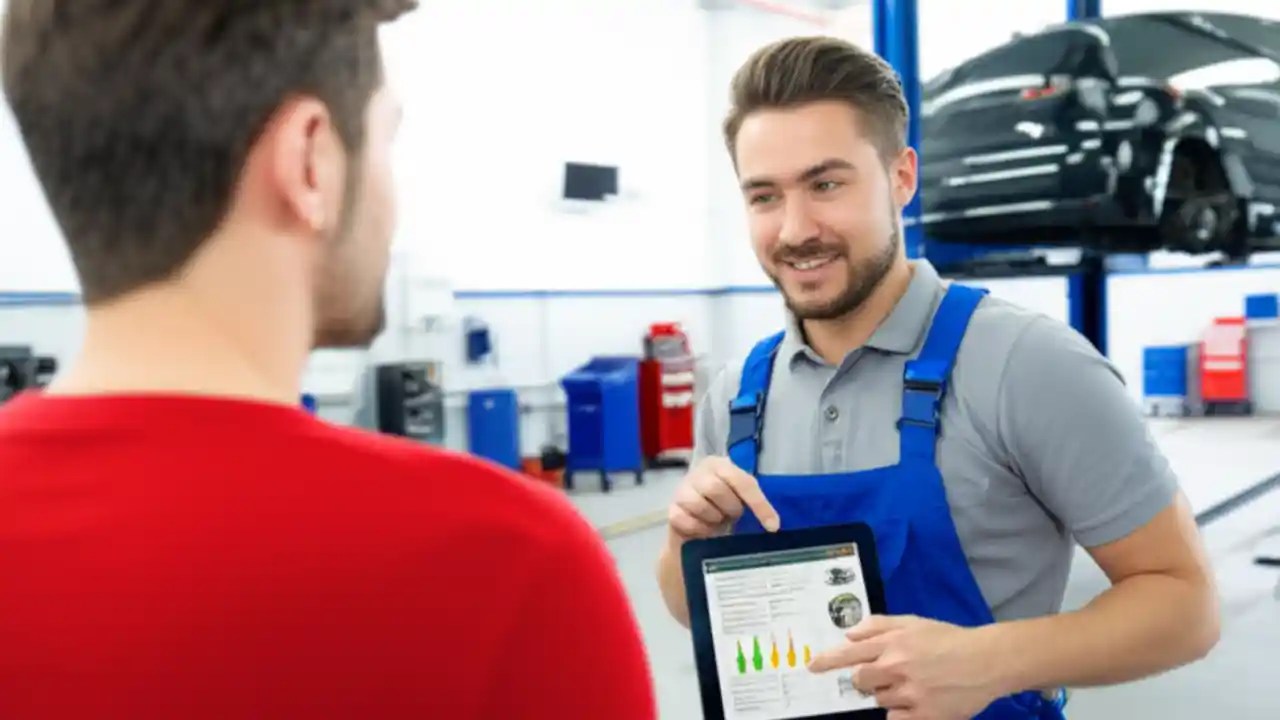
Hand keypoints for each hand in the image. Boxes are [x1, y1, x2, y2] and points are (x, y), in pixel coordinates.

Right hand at [666, 456, 779, 540]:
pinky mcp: (671, 511)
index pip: (742, 481)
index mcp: (719, 465)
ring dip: (714, 520)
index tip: (773, 526)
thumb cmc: (722, 508)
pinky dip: (700, 529)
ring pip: (700, 505)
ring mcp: (681, 491)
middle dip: (730, 508)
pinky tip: (703, 529)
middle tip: (731, 516)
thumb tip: (773, 523)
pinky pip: (686, 521)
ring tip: (716, 521)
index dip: (759, 504)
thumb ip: (752, 501)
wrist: (694, 529)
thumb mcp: (739, 499)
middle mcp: (698, 473)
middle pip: (716, 489)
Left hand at [808, 615, 1003, 719]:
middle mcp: (897, 668)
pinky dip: (900, 712)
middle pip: (860, 681)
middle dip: (865, 679)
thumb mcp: (912, 622)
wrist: (986, 661)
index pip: (849, 653)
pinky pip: (895, 719)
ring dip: (887, 694)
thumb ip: (878, 625)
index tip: (811, 667)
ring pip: (879, 700)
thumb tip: (849, 633)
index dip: (828, 661)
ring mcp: (910, 694)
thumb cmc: (947, 638)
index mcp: (892, 644)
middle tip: (884, 674)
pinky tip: (916, 701)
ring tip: (912, 684)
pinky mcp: (924, 716)